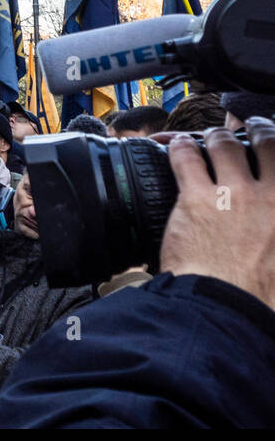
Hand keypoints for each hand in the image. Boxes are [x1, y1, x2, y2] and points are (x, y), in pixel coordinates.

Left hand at [160, 118, 274, 308]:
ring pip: (225, 145)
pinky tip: (176, 146)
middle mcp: (274, 197)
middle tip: (251, 129)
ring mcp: (235, 194)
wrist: (229, 311)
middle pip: (269, 144)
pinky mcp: (197, 197)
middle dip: (259, 131)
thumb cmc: (262, 299)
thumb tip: (271, 238)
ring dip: (216, 137)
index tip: (274, 147)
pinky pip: (186, 157)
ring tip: (209, 138)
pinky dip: (180, 147)